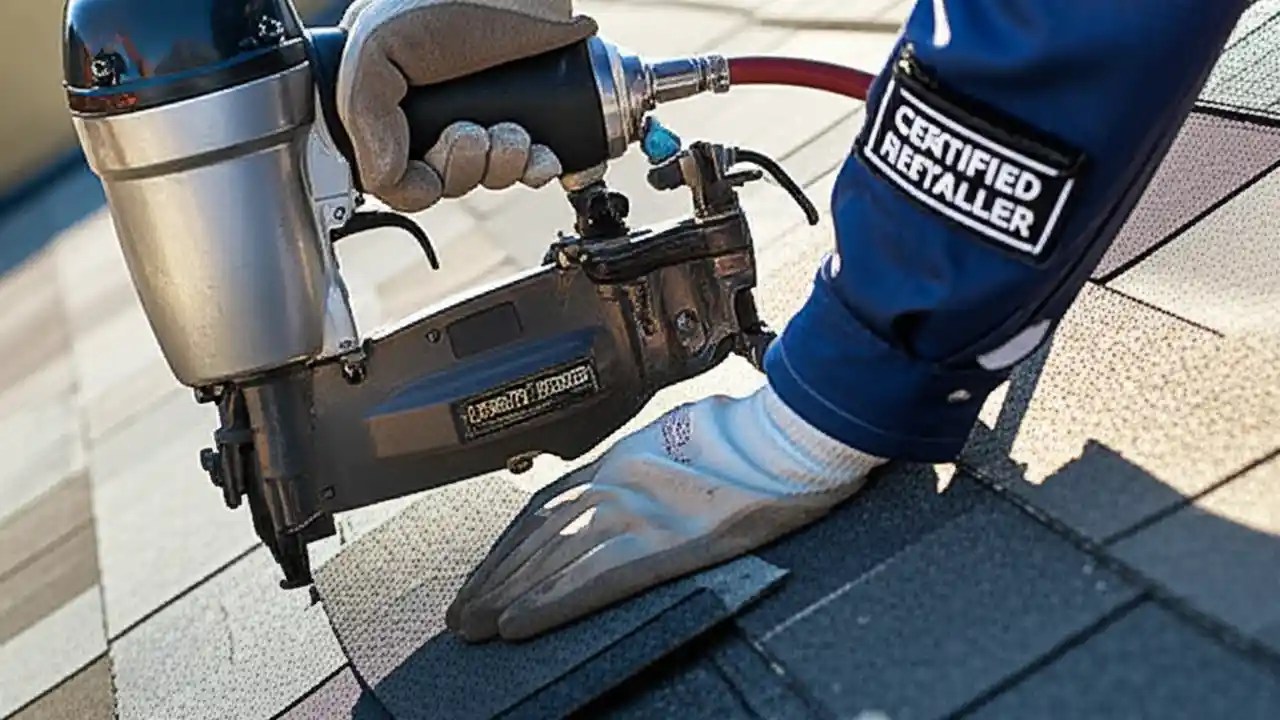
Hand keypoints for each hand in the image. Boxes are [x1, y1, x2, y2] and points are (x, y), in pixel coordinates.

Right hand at [336, 0, 597, 210]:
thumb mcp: (379, 44)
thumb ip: (364, 111)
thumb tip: (383, 176)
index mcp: (393, 102)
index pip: (395, 177)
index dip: (414, 185)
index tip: (428, 170)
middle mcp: (439, 112)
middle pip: (447, 183)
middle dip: (463, 170)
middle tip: (472, 135)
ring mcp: (487, 113)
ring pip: (492, 177)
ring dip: (502, 167)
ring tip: (510, 133)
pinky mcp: (534, 115)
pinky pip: (535, 165)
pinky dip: (538, 168)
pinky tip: (541, 153)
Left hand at [446, 384, 886, 641]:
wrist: (790, 433)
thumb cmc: (753, 435)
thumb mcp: (684, 434)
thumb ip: (647, 461)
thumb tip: (631, 479)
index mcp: (622, 459)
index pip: (546, 505)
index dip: (510, 543)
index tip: (487, 571)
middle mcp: (616, 484)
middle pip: (537, 537)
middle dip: (494, 578)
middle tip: (462, 612)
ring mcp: (636, 513)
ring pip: (550, 561)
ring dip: (505, 596)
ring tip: (474, 627)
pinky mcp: (662, 545)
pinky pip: (590, 581)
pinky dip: (547, 605)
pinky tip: (518, 627)